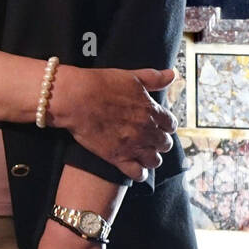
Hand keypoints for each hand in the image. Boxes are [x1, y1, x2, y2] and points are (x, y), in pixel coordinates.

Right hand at [48, 66, 178, 180]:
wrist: (76, 98)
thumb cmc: (100, 84)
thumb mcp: (130, 77)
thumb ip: (153, 78)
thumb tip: (171, 75)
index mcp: (151, 110)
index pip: (170, 124)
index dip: (165, 126)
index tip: (159, 126)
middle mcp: (146, 130)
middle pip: (165, 144)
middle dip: (160, 142)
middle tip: (151, 141)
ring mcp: (133, 145)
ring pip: (154, 160)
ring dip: (151, 158)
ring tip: (144, 155)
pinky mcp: (118, 157)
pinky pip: (138, 173)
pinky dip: (140, 173)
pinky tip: (136, 169)